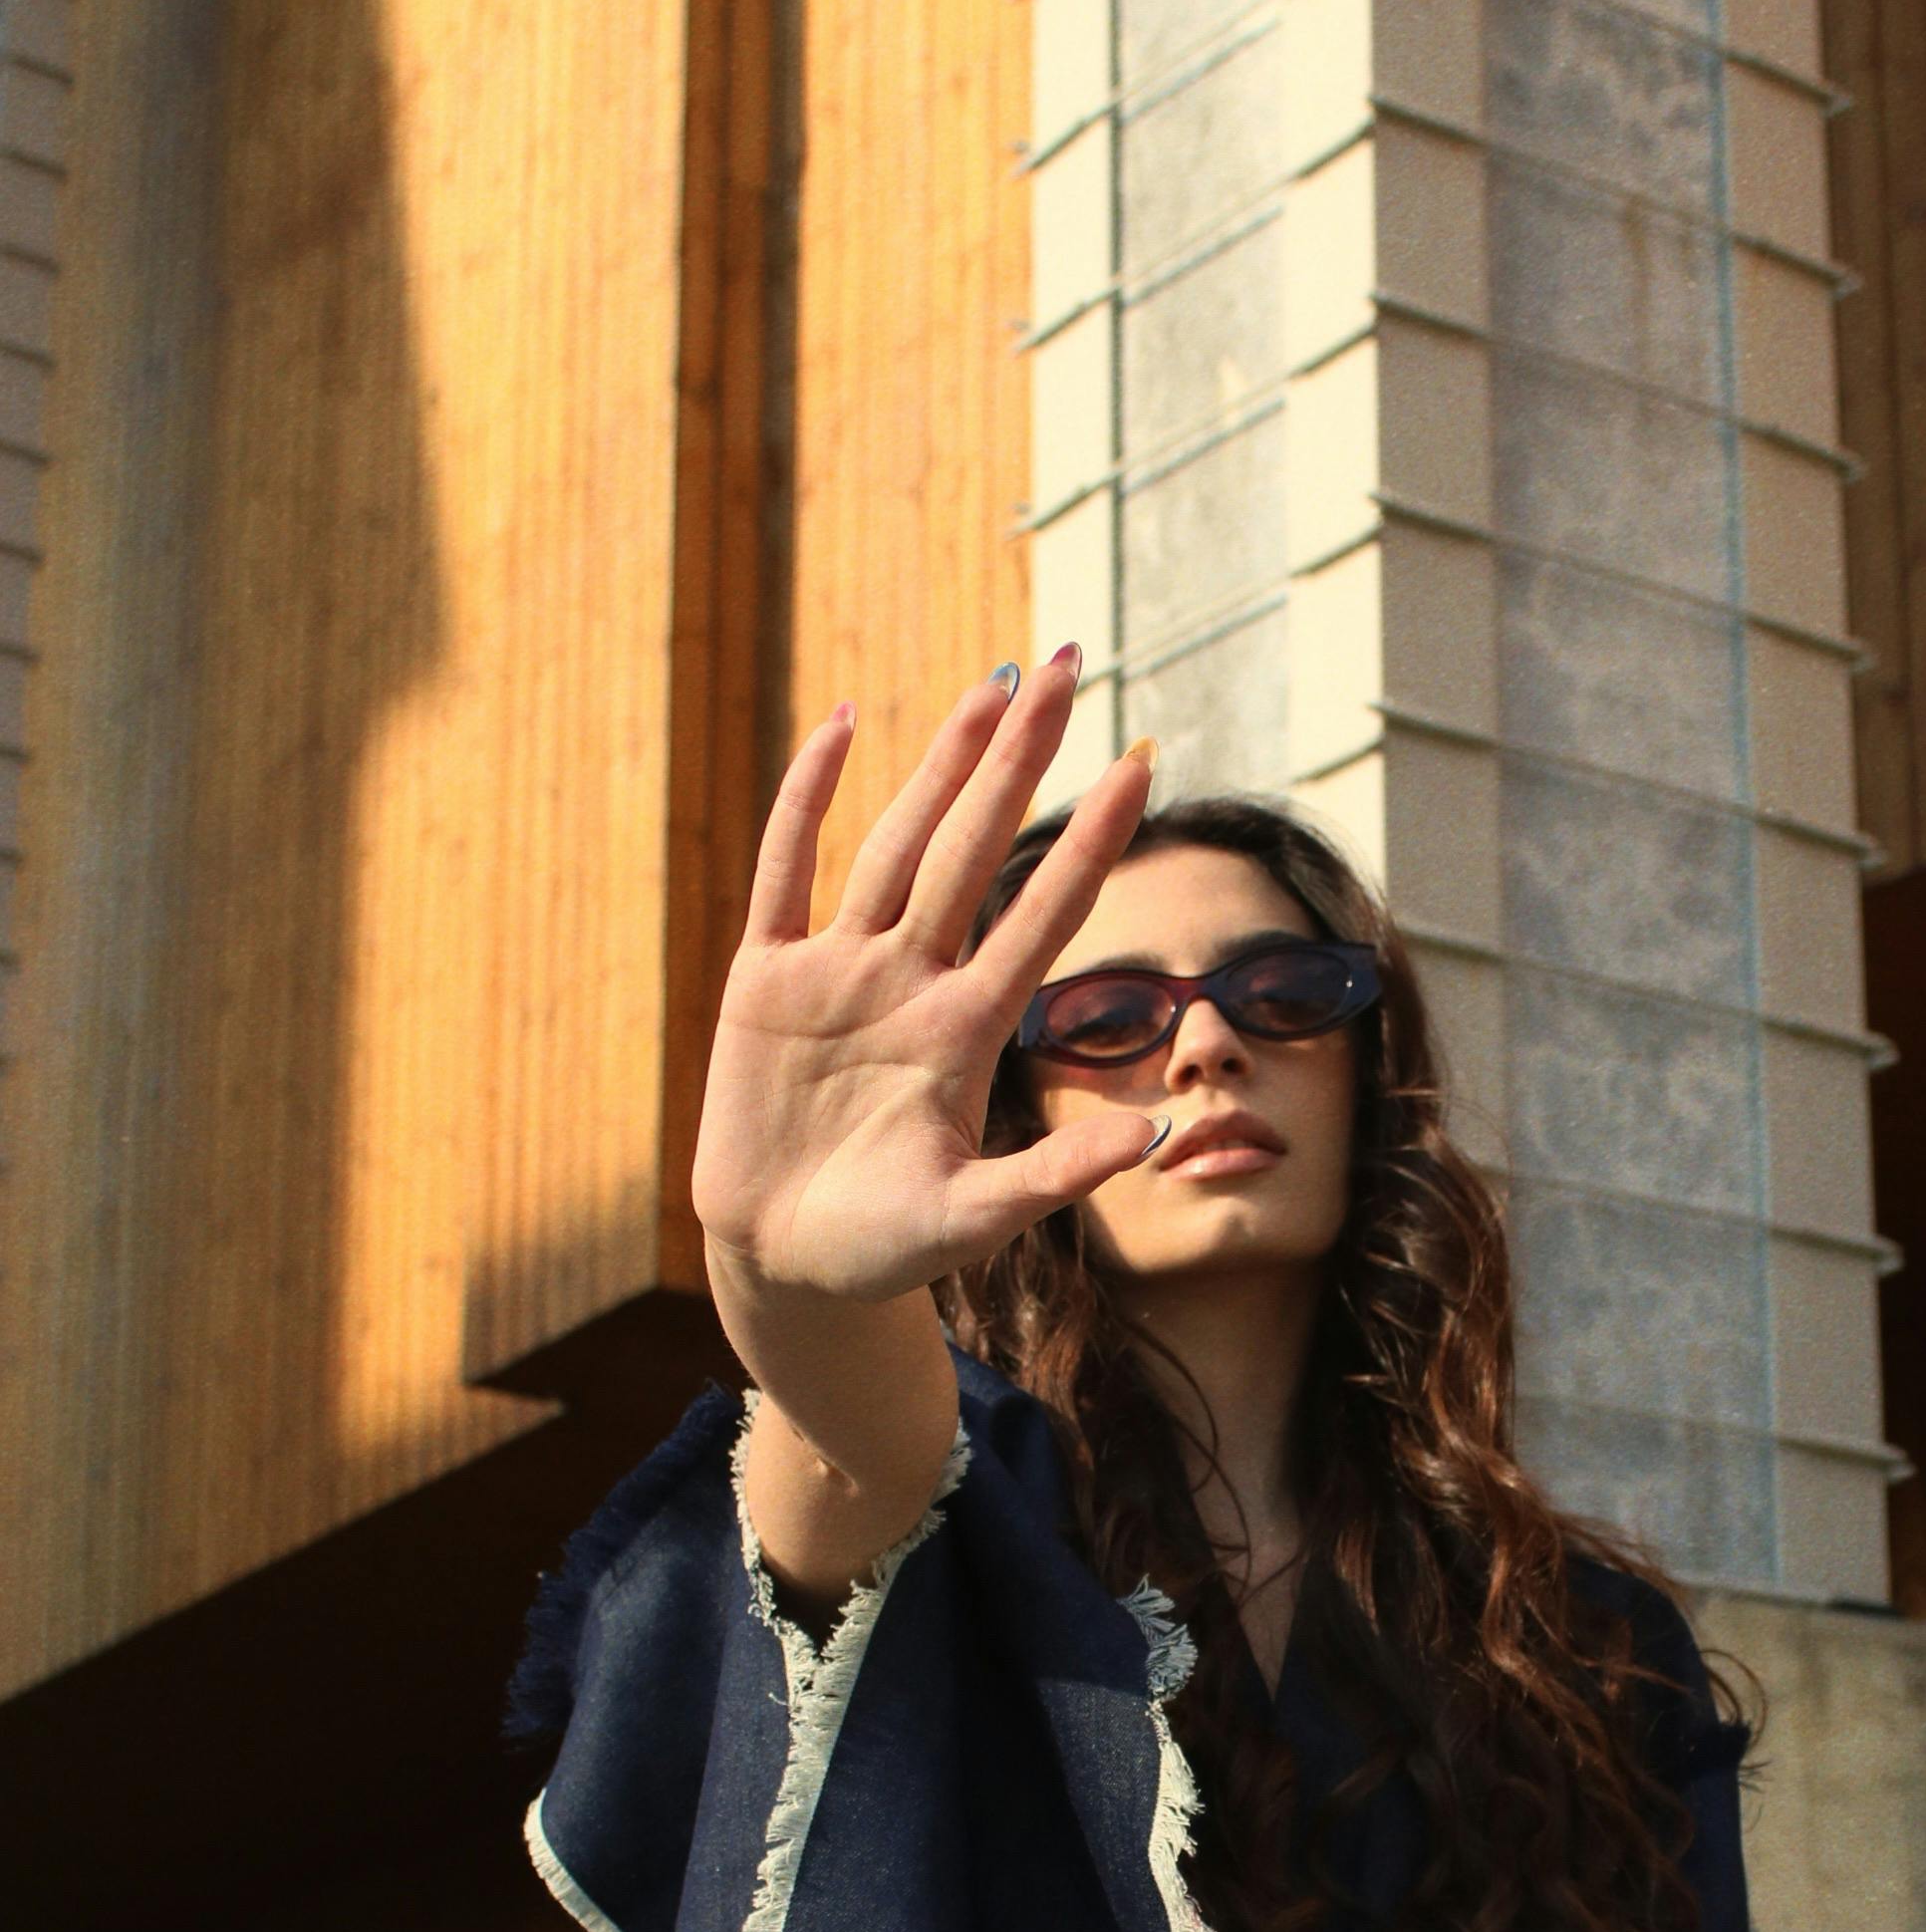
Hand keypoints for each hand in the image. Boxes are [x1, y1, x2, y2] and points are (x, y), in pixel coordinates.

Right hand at [692, 653, 1159, 1304]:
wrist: (787, 1267)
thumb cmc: (885, 1249)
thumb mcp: (974, 1220)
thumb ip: (1055, 1176)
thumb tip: (1157, 1139)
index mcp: (967, 1029)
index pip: (1046, 912)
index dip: (1094, 837)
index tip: (1147, 760)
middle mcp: (911, 982)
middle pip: (975, 847)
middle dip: (1020, 757)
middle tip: (1066, 664)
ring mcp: (837, 973)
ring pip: (895, 843)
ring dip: (941, 761)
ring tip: (992, 681)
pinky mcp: (763, 981)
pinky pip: (784, 872)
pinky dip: (806, 799)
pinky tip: (841, 723)